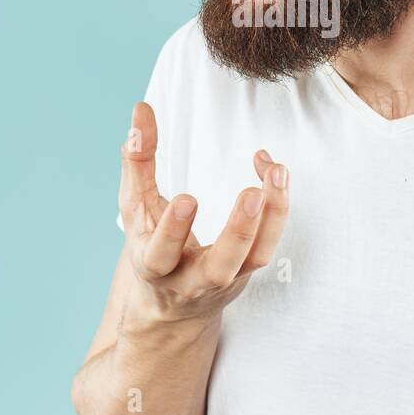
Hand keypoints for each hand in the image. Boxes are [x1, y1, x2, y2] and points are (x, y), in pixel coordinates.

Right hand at [117, 101, 289, 326]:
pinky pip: (269, 241)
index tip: (187, 199)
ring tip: (276, 170)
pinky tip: (274, 171)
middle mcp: (192, 279)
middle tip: (251, 195)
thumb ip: (137, 160)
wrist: (173, 306)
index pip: (161, 254)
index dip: (173, 230)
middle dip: (237, 233)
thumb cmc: (151, 243)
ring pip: (255, 256)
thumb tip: (141, 109)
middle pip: (219, 267)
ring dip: (271, 215)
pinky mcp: (248, 269)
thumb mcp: (136, 208)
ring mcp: (225, 278)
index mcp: (155, 266)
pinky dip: (277, 206)